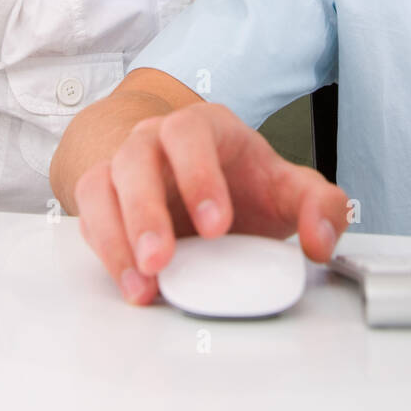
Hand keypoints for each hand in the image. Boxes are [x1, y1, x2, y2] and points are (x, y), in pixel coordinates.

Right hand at [74, 101, 347, 302]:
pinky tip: (131, 284)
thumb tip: (321, 241)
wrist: (204, 188)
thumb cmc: (245, 185)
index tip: (216, 226)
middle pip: (136, 157)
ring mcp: (123, 168)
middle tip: (163, 260)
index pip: (190, 133)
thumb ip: (321, 207)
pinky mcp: (104, 202)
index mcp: (203, 127)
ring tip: (142, 284)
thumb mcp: (290, 191)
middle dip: (146, 211)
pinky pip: (88, 217)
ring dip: (116, 236)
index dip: (198, 175)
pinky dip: (104, 252)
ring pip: (100, 186)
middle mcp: (154, 141)